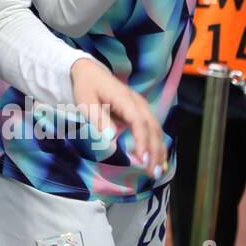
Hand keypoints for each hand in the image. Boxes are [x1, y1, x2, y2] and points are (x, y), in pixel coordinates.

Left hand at [70, 58, 168, 176]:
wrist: (90, 72)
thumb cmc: (87, 87)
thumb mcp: (86, 102)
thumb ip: (99, 119)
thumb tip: (110, 139)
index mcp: (125, 99)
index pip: (139, 122)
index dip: (142, 141)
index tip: (142, 159)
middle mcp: (139, 103)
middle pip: (153, 128)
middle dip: (155, 151)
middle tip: (152, 173)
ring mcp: (142, 107)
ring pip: (156, 130)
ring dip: (159, 150)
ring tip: (157, 171)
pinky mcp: (141, 113)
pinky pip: (153, 130)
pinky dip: (157, 145)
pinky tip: (157, 160)